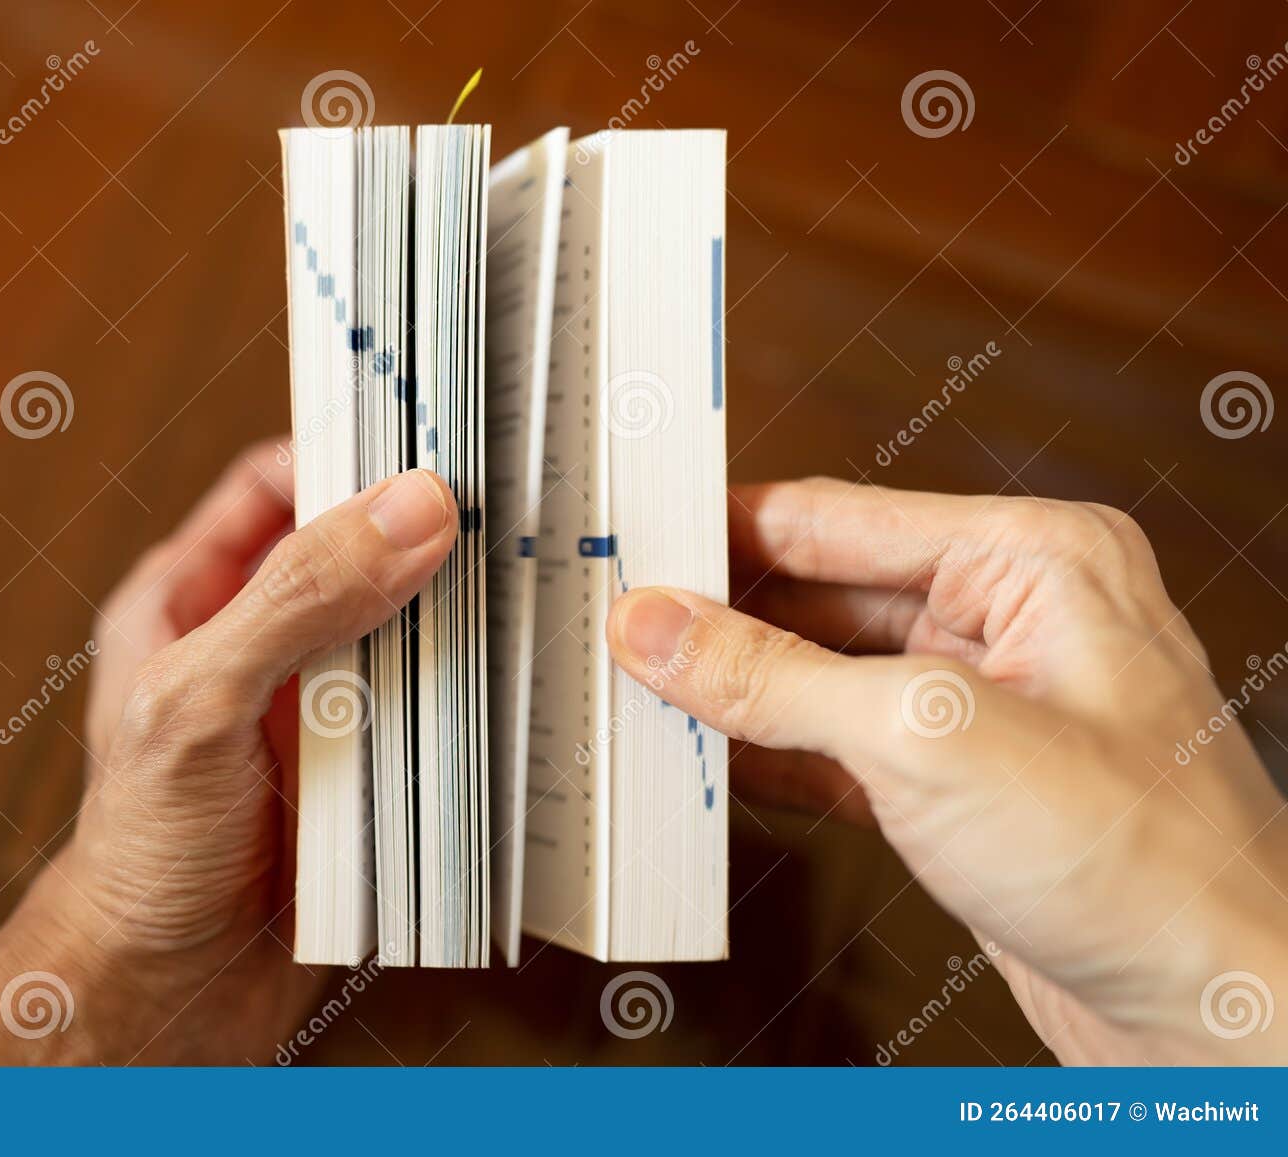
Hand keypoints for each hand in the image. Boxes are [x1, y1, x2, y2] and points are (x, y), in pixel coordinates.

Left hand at [0, 441, 456, 1064]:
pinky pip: (426, 712)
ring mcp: (311, 711)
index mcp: (187, 601)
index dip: (343, 451)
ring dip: (455, 614)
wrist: (166, 1002)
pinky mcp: (360, 774)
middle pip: (352, 551)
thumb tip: (409, 510)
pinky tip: (512, 682)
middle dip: (421, 530)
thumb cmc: (140, 855)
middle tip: (503, 503)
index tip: (427, 436)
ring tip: (527, 579)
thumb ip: (296, 601)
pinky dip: (468, 695)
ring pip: (400, 629)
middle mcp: (255, 645)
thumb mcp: (200, 703)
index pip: (273, 485)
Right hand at [608, 478, 1287, 1064]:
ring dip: (740, 694)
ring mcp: (985, 706)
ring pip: (824, 677)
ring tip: (646, 698)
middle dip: (722, 621)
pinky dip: (773, 756)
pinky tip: (711, 762)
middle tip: (622, 637)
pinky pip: (840, 748)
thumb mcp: (925, 738)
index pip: (834, 519)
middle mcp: (1013, 618)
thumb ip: (775, 678)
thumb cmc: (1143, 861)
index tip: (636, 552)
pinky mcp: (961, 787)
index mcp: (1031, 558)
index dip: (723, 536)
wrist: (1214, 1016)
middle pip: (822, 596)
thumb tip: (661, 629)